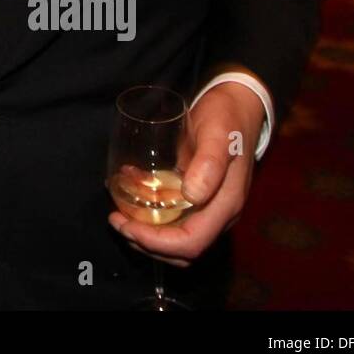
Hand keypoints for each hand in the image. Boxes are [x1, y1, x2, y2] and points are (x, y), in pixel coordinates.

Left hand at [108, 82, 264, 267]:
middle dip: (145, 241)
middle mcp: (217, 212)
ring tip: (119, 213)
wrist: (237, 106)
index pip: (191, 242)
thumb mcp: (218, 135)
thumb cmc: (227, 119)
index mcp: (225, 205)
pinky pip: (173, 215)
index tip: (127, 226)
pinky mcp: (196, 195)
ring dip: (145, 231)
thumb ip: (209, 164)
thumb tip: (192, 195)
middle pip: (181, 248)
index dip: (157, 242)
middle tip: (116, 220)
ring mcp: (207, 205)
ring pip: (175, 235)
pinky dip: (150, 212)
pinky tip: (131, 190)